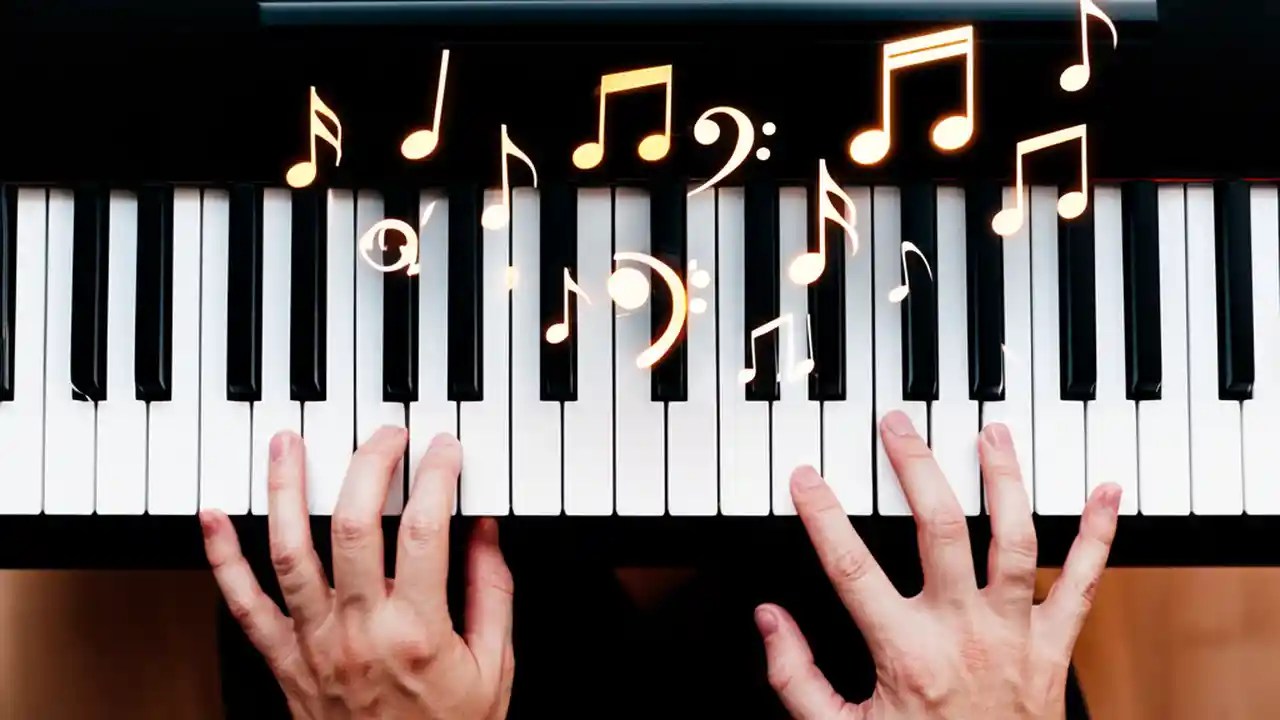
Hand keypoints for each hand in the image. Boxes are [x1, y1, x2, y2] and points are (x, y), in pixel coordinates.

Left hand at [200, 428, 513, 719]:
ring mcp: (315, 644)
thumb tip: (484, 529)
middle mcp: (361, 631)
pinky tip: (213, 517)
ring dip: (284, 489)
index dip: (436, 475)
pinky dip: (222, 559)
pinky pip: (243, 605)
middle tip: (385, 434)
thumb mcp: (495, 668)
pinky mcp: (284, 661)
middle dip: (369, 463)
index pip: (426, 528)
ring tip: (287, 442)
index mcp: (419, 632)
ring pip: (289, 550)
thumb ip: (492, 592)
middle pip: (353, 524)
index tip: (443, 450)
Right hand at [756, 410, 1119, 719]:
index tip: (806, 476)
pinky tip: (1104, 491)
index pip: (852, 568)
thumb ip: (794, 678)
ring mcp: (1015, 635)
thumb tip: (768, 620)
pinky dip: (1099, 534)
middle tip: (898, 425)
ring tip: (991, 434)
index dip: (823, 516)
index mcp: (906, 654)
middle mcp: (964, 634)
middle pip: (941, 530)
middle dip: (916, 467)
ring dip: (1004, 480)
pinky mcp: (1055, 647)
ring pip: (1014, 540)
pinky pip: (1084, 583)